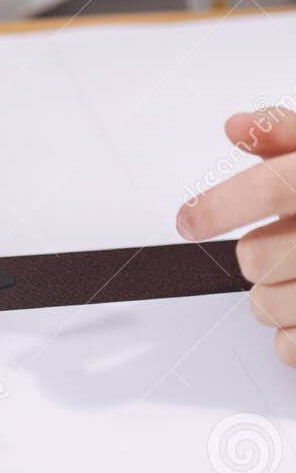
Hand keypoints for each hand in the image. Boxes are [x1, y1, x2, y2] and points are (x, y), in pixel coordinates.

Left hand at [177, 106, 295, 365]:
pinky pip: (292, 345)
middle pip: (258, 257)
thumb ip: (288, 132)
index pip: (273, 187)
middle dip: (255, 255)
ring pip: (267, 305)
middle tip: (279, 247)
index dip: (219, 204)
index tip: (188, 221)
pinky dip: (289, 335)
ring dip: (269, 295)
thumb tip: (237, 127)